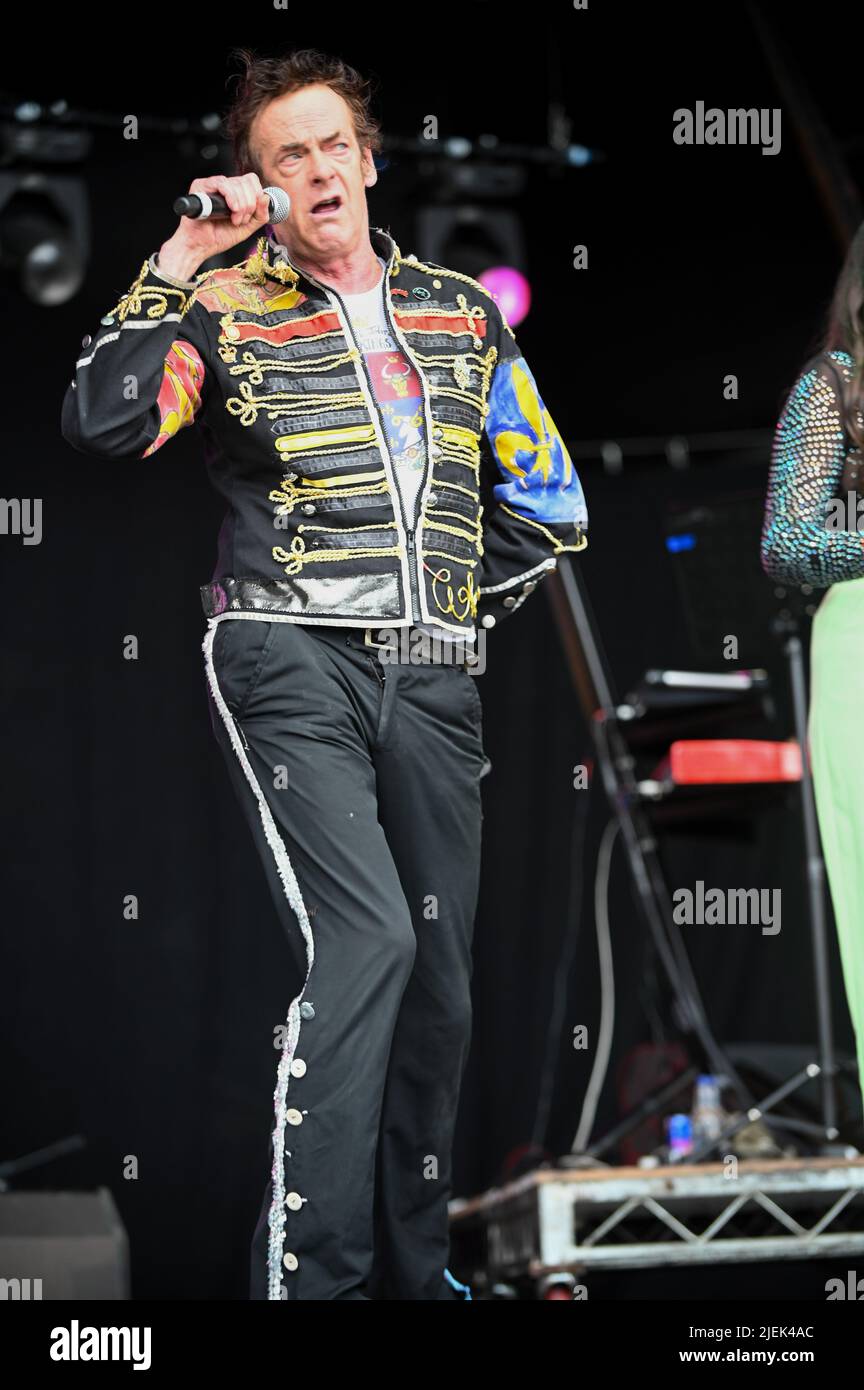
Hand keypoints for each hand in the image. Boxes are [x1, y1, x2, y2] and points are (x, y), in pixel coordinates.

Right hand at [158, 172, 273, 278]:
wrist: (201, 246)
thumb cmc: (220, 236)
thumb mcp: (248, 227)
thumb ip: (261, 215)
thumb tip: (266, 197)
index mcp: (235, 192)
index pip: (252, 180)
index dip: (256, 196)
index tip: (250, 215)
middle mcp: (224, 185)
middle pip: (246, 182)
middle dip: (249, 205)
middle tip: (240, 220)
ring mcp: (212, 184)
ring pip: (237, 184)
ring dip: (241, 206)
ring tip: (233, 220)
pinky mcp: (201, 185)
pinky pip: (223, 184)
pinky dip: (232, 198)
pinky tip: (230, 211)